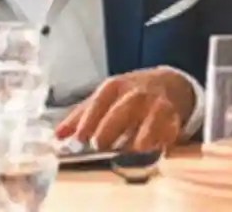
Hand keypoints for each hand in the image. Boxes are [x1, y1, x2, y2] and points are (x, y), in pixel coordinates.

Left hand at [56, 67, 194, 151]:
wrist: (169, 83)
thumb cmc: (131, 94)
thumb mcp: (106, 97)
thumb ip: (82, 115)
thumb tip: (58, 136)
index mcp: (115, 87)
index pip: (98, 104)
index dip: (87, 122)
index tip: (77, 140)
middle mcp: (136, 94)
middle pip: (121, 112)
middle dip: (110, 129)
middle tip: (100, 145)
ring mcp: (157, 105)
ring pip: (151, 121)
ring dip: (143, 136)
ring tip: (136, 149)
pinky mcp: (174, 118)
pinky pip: (170, 131)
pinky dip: (164, 141)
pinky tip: (158, 149)